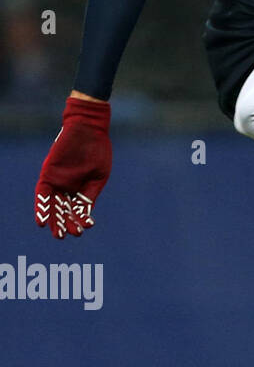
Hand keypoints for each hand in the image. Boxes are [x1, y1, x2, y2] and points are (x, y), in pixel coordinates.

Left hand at [35, 96, 111, 238]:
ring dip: (52, 220)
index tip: (85, 229)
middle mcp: (67, 187)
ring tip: (56, 234)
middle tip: (65, 236)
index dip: (80, 220)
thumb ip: (90, 194)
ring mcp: (56, 181)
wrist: (88, 129)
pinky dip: (41, 207)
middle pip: (63, 210)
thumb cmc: (98, 150)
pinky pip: (41, 194)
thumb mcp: (99, 175)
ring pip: (52, 205)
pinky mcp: (47, 175)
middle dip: (65, 224)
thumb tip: (84, 214)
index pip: (78, 209)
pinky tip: (42, 221)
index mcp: (82, 188)